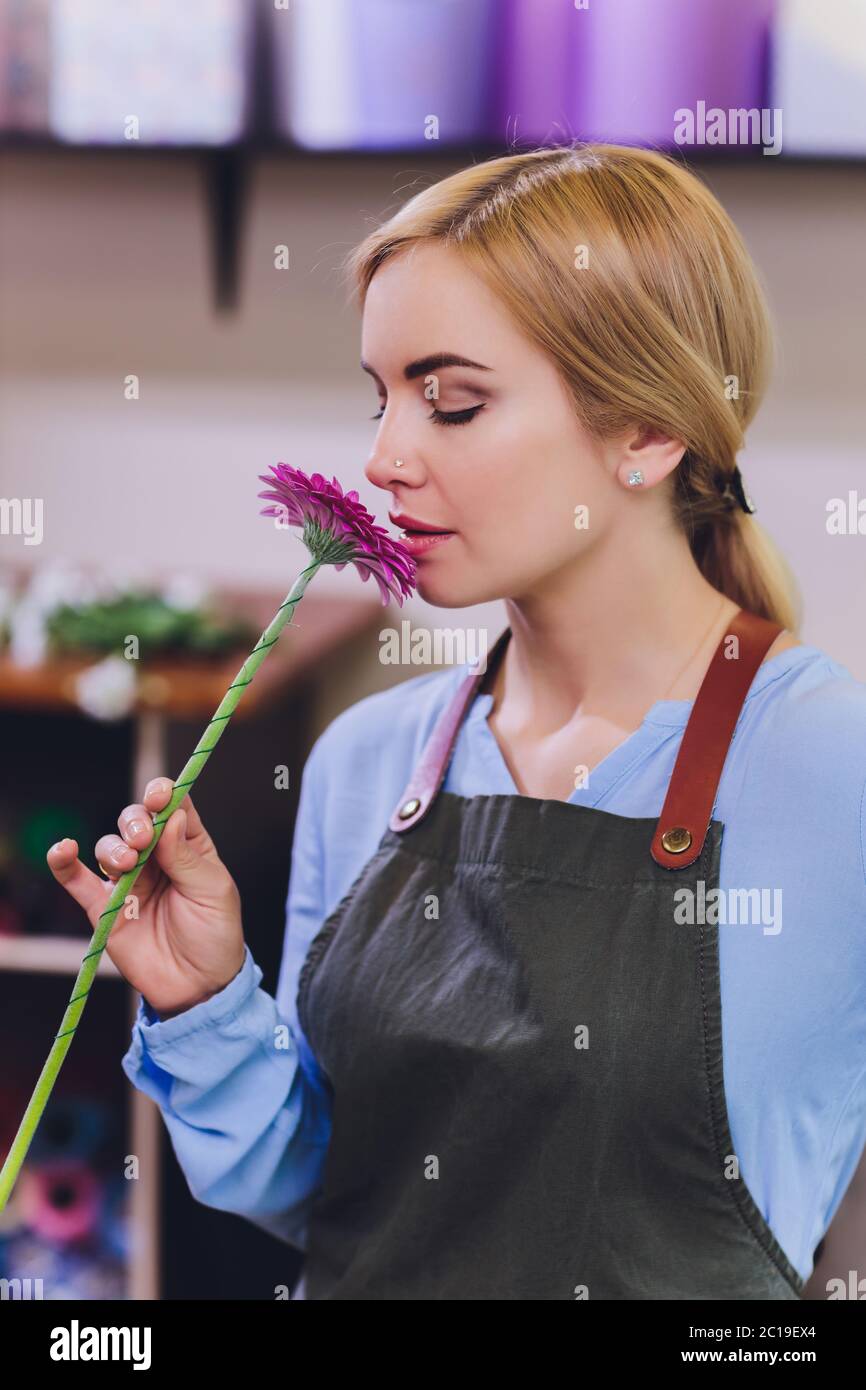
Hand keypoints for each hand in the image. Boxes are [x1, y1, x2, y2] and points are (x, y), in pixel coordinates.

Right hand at [47, 778, 244, 1018]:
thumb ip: (187, 856)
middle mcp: (156, 857)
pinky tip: (62, 850)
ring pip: (109, 846)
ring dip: (113, 847)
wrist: (198, 987)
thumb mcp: (214, 892)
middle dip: (134, 821)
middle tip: (141, 840)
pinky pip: (76, 879)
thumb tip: (170, 817)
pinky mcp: (104, 906)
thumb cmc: (215, 935)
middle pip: (136, 820)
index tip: (159, 796)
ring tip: (127, 865)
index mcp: (189, 846)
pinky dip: (64, 862)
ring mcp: (128, 880)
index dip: (163, 794)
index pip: (172, 807)